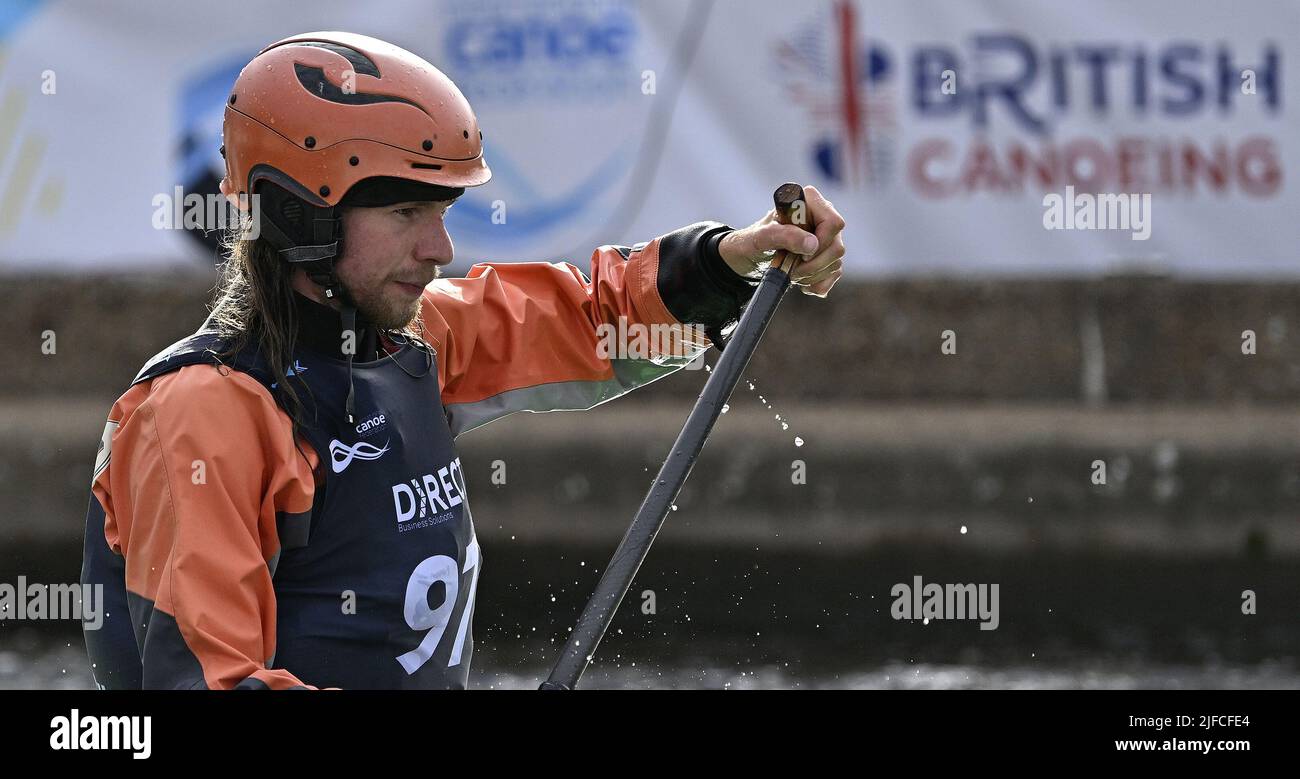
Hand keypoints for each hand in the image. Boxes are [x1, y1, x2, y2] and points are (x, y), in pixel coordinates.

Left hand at [717, 185, 845, 297]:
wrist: (748, 257)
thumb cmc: (750, 241)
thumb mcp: (759, 238)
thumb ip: (783, 235)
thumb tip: (812, 244)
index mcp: (808, 203)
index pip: (833, 223)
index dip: (821, 243)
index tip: (801, 255)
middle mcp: (821, 218)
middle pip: (837, 247)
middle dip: (814, 265)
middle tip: (793, 270)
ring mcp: (825, 238)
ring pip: (835, 263)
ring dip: (813, 276)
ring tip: (792, 273)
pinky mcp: (825, 256)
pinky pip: (833, 274)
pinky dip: (817, 284)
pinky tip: (802, 282)